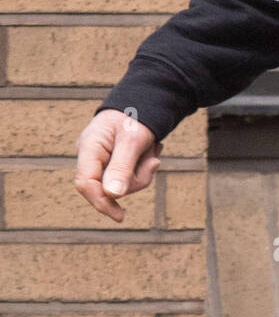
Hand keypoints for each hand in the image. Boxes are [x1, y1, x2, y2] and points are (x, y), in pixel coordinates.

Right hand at [75, 109, 161, 223]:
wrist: (146, 99)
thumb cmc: (136, 114)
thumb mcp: (132, 139)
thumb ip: (122, 166)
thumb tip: (113, 196)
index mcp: (89, 147)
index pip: (86, 183)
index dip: (100, 202)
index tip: (120, 216)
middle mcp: (92, 156)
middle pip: (108, 187)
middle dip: (136, 178)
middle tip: (155, 160)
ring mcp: (103, 160)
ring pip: (122, 185)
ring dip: (143, 171)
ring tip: (154, 149)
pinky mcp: (115, 163)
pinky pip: (130, 177)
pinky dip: (144, 167)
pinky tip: (152, 151)